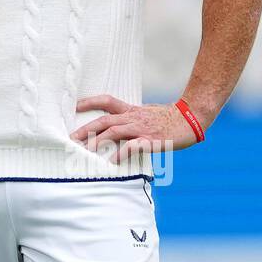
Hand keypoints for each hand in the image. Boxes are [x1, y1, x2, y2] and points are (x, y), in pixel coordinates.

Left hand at [70, 94, 199, 163]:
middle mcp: (133, 117)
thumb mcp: (146, 114)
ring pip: (113, 132)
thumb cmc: (168, 119)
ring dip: (97, 141)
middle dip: (85, 129)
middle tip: (70, 138)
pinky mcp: (151, 140)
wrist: (191, 118)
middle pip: (104, 120)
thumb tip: (115, 128)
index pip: (106, 101)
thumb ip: (130, 119)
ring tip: (84, 151)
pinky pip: (133, 146)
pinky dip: (121, 152)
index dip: (89, 102)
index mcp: (131, 110)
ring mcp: (141, 128)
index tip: (74, 106)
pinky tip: (112, 161)